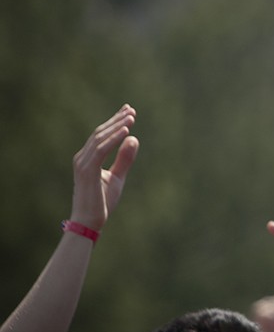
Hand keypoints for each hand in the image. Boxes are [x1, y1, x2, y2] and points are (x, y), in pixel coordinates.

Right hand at [69, 104, 138, 230]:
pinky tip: (126, 131)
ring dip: (117, 126)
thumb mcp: (117, 177)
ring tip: (132, 117)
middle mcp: (81, 158)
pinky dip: (113, 139)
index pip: (100, 135)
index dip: (114, 121)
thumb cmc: (101, 202)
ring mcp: (82, 163)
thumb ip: (124, 159)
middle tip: (132, 109)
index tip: (128, 111)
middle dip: (116, 120)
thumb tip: (133, 139)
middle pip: (100, 133)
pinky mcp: (87, 170)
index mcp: (87, 159)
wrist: (89, 222)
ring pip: (100, 138)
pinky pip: (101, 149)